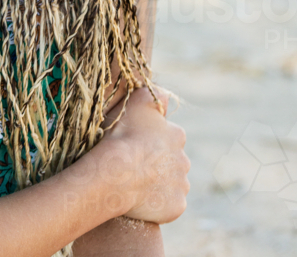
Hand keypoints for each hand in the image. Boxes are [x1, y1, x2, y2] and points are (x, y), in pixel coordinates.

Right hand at [101, 86, 188, 224]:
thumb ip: (154, 95)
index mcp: (178, 135)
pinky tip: (142, 198)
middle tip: (135, 164)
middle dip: (158, 162)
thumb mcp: (137, 102)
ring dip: (159, 182)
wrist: (116, 172)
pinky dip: (159, 203)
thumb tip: (165, 96)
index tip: (137, 144)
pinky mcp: (177, 206)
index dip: (151, 140)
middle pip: (172, 161)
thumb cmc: (123, 135)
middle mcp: (185, 160)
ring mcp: (182, 185)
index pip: (169, 137)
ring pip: (172, 183)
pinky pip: (169, 204)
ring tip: (136, 182)